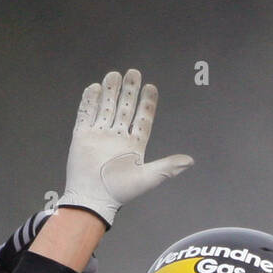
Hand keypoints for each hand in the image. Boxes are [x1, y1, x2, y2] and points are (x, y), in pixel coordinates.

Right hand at [58, 69, 192, 226]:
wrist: (92, 199)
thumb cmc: (120, 191)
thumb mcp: (148, 178)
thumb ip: (168, 167)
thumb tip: (191, 161)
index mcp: (133, 146)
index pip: (142, 120)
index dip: (147, 104)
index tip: (151, 87)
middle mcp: (116, 138)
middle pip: (124, 109)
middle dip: (129, 91)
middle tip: (134, 73)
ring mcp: (99, 136)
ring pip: (106, 108)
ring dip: (110, 92)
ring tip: (114, 75)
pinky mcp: (82, 136)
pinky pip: (85, 114)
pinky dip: (89, 102)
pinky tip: (94, 88)